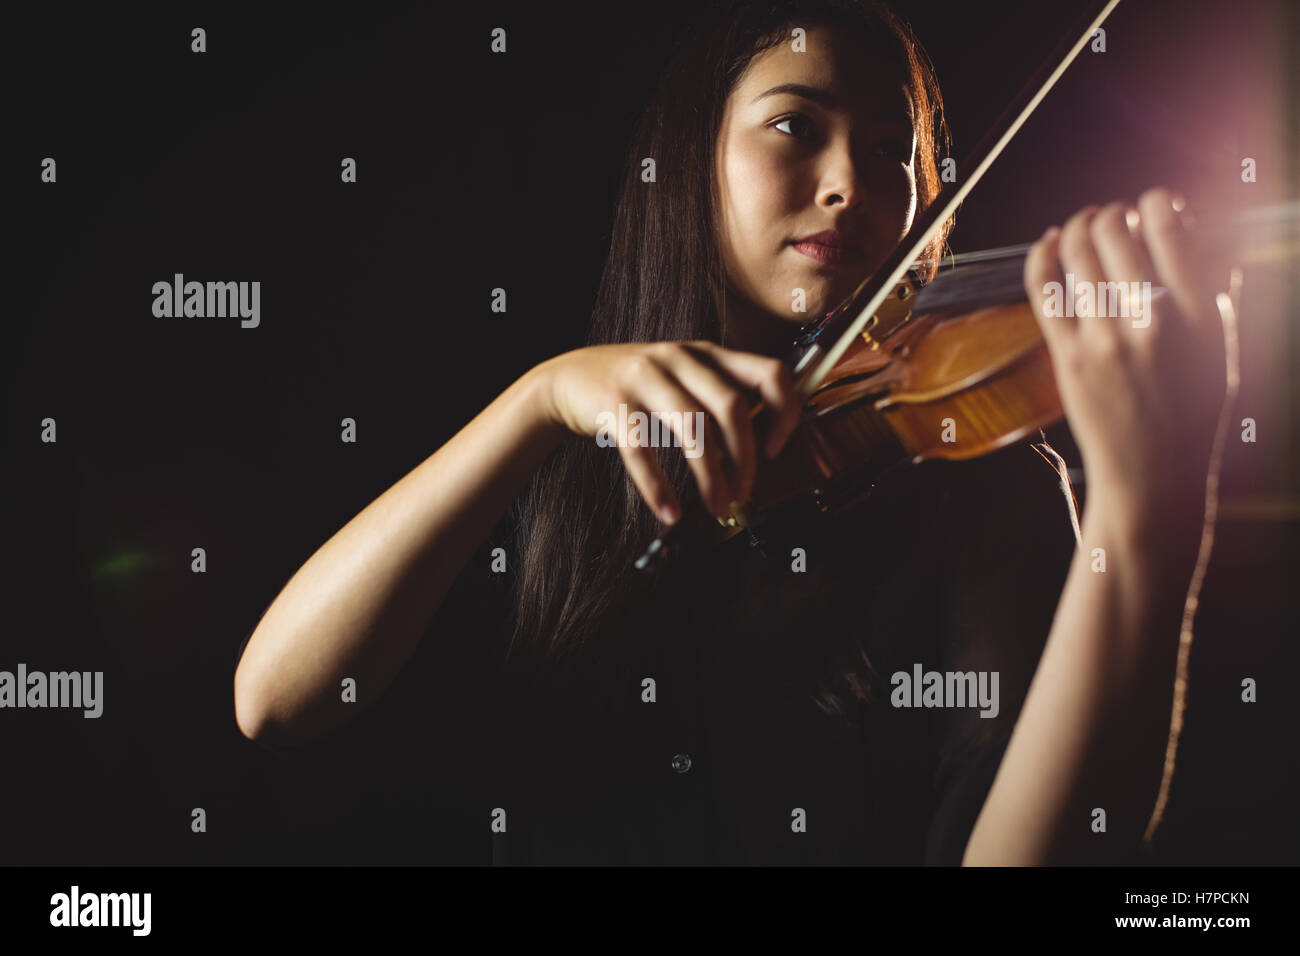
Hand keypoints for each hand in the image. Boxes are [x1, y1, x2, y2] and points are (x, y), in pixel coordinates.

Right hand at [536, 340, 802, 522]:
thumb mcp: (683, 378)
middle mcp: (680, 359)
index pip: (768, 372)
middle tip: (742, 493)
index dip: (784, 412)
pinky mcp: (613, 403)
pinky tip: (669, 511)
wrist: (570, 378)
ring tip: (716, 505)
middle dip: (744, 459)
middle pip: (732, 407)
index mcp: (707, 354)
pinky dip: (658, 487)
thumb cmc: (637, 387)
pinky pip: (641, 450)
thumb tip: (753, 451)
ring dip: (711, 476)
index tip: (774, 449)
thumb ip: (719, 399)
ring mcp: (644, 378)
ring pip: (693, 428)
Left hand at [1024, 187, 1236, 536]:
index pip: (1169, 227)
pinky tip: (1049, 241)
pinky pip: (1045, 289)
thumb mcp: (1222, 348)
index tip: (1150, 204)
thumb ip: (1218, 291)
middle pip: (1117, 233)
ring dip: (1079, 226)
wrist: (1153, 472)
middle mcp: (1152, 319)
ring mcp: (1106, 337)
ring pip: (1079, 252)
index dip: (1155, 202)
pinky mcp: (1069, 356)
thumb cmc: (1192, 411)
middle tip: (1113, 217)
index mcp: (1199, 311)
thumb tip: (1208, 237)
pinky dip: (1042, 255)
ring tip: (1084, 224)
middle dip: (1113, 214)